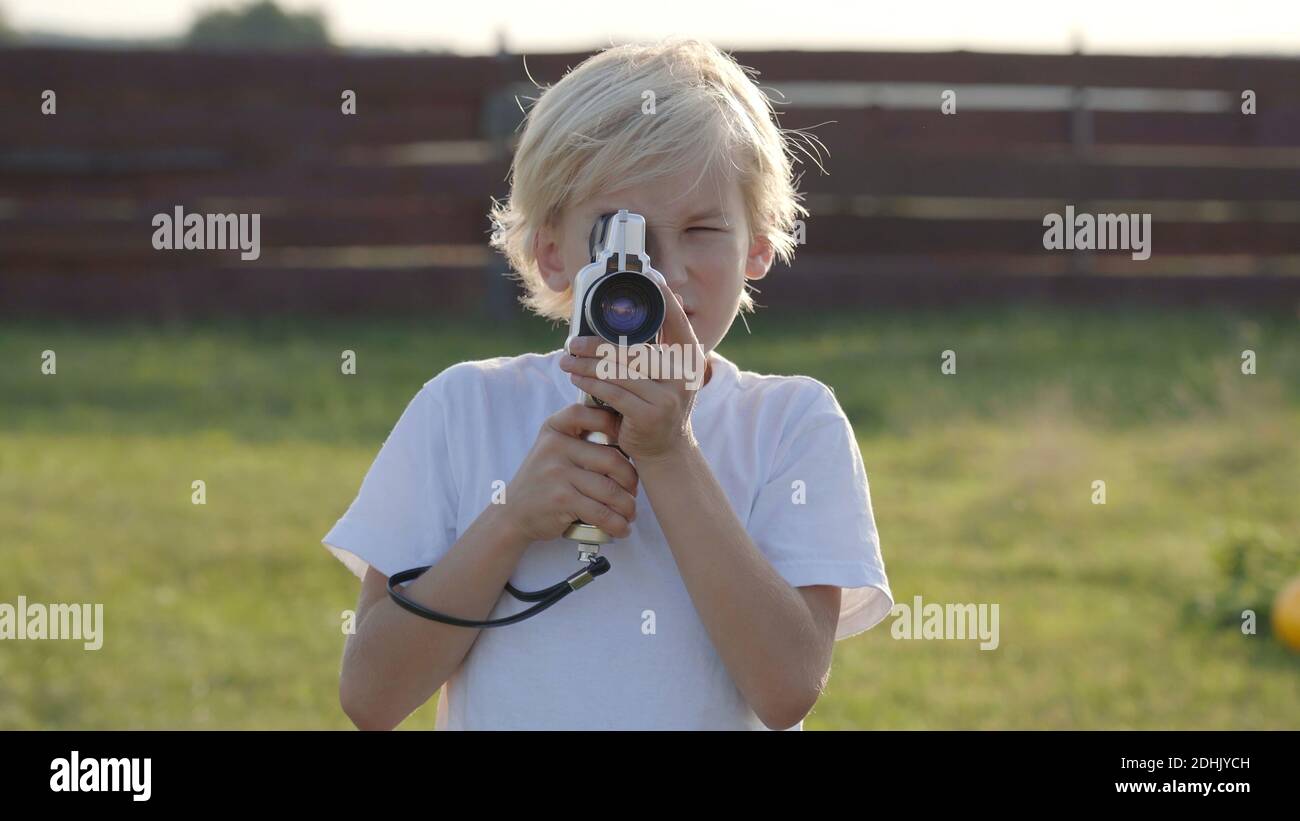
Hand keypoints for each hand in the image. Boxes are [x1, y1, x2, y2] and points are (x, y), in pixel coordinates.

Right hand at [497, 403, 638, 545]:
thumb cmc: (543, 481)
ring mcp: (558, 473)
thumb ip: (579, 438)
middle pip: (611, 459)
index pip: (589, 414)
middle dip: (630, 479)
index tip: (628, 442)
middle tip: (633, 491)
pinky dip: (617, 524)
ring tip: (629, 512)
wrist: (512, 512)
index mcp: (554, 429)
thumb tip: (626, 436)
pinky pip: (601, 512)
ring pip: (610, 489)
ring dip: (627, 506)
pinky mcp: (562, 500)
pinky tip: (621, 528)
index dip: (615, 424)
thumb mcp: (551, 449)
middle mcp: (555, 447)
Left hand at [559, 288, 704, 463]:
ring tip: (567, 360)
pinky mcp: (649, 415)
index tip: (649, 276)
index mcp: (690, 359)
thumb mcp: (667, 374)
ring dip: (586, 365)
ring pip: (618, 371)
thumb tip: (665, 296)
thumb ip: (660, 344)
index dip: (666, 299)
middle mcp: (683, 375)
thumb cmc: (658, 406)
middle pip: (633, 349)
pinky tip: (576, 379)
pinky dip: (590, 384)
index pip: (677, 322)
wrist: (667, 451)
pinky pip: (612, 392)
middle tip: (572, 342)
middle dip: (596, 345)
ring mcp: (668, 396)